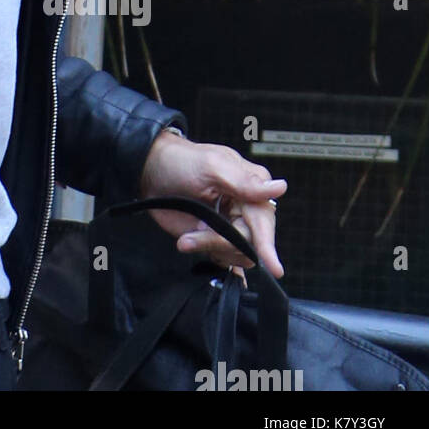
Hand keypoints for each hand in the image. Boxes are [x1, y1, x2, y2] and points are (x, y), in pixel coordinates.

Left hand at [137, 129, 286, 277]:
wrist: (148, 172)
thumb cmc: (179, 161)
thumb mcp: (210, 166)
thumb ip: (243, 181)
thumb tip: (280, 188)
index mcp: (250, 186)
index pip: (263, 220)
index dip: (267, 244)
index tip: (274, 267)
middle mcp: (243, 208)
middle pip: (250, 242)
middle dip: (222, 242)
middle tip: (195, 233)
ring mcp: (228, 225)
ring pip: (236, 253)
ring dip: (210, 248)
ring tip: (187, 236)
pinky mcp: (212, 238)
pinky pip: (226, 258)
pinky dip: (219, 261)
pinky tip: (206, 257)